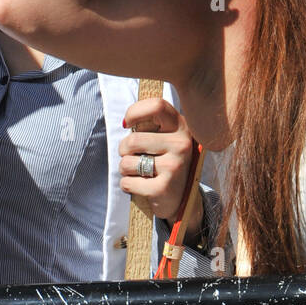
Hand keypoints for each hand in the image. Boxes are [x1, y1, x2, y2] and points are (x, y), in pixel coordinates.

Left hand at [119, 97, 199, 228]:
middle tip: (133, 156)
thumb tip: (126, 122)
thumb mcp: (166, 137)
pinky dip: (127, 185)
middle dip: (123, 149)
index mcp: (182, 126)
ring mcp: (174, 166)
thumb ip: (152, 124)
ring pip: (127, 162)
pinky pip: (127, 182)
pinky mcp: (163, 188)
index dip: (135, 112)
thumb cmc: (166, 161)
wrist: (182, 198)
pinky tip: (141, 186)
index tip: (128, 124)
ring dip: (125, 169)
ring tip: (139, 172)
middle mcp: (182, 144)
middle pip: (133, 140)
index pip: (156, 106)